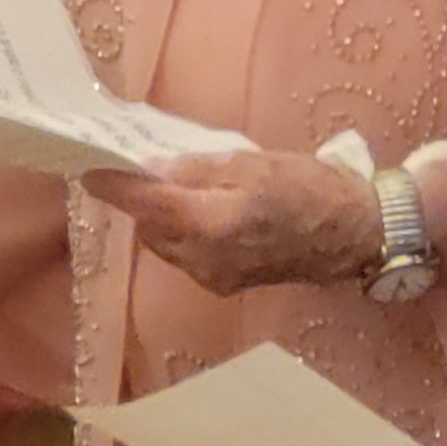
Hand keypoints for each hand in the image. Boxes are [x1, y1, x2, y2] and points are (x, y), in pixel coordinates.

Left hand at [82, 150, 379, 296]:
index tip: (88, 167)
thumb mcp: (250, 162)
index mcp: (212, 225)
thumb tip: (150, 168)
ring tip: (175, 184)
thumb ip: (195, 168)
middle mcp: (206, 260)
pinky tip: (200, 208)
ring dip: (161, 216)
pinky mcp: (226, 284)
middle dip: (140, 198)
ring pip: (166, 242)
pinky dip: (182, 231)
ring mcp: (215, 278)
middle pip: (151, 226)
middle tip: (140, 165)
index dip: (113, 185)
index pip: (145, 205)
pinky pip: (186, 254)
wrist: (359, 234)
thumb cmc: (310, 188)